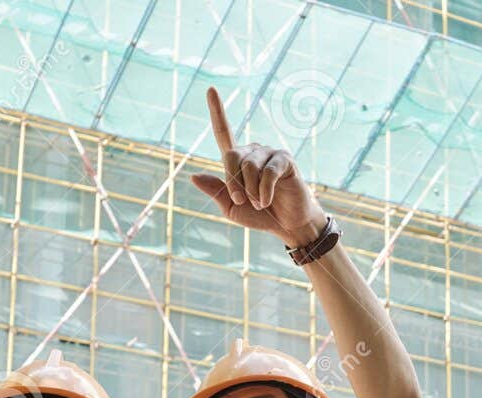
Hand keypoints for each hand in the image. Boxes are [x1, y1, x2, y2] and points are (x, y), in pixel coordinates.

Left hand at [190, 86, 329, 247]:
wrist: (288, 224)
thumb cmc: (260, 215)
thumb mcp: (231, 208)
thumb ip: (215, 191)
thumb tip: (193, 176)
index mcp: (237, 161)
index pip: (224, 132)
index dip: (217, 111)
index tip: (210, 89)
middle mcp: (253, 152)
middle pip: (232, 156)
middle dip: (233, 182)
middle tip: (241, 200)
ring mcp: (270, 153)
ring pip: (249, 166)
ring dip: (251, 190)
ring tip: (260, 203)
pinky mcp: (285, 160)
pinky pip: (268, 172)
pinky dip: (264, 190)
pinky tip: (266, 201)